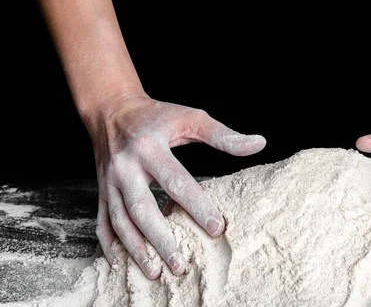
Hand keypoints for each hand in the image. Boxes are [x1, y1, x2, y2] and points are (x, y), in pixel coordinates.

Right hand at [88, 90, 265, 278]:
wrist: (112, 110)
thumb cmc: (157, 116)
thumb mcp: (191, 118)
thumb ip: (223, 135)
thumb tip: (258, 144)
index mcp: (150, 147)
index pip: (176, 181)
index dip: (198, 205)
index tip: (218, 227)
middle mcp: (126, 167)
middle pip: (142, 208)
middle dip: (161, 239)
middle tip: (181, 265)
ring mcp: (110, 181)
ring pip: (121, 221)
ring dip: (136, 249)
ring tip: (156, 272)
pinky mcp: (101, 190)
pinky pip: (102, 221)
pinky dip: (109, 244)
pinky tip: (121, 262)